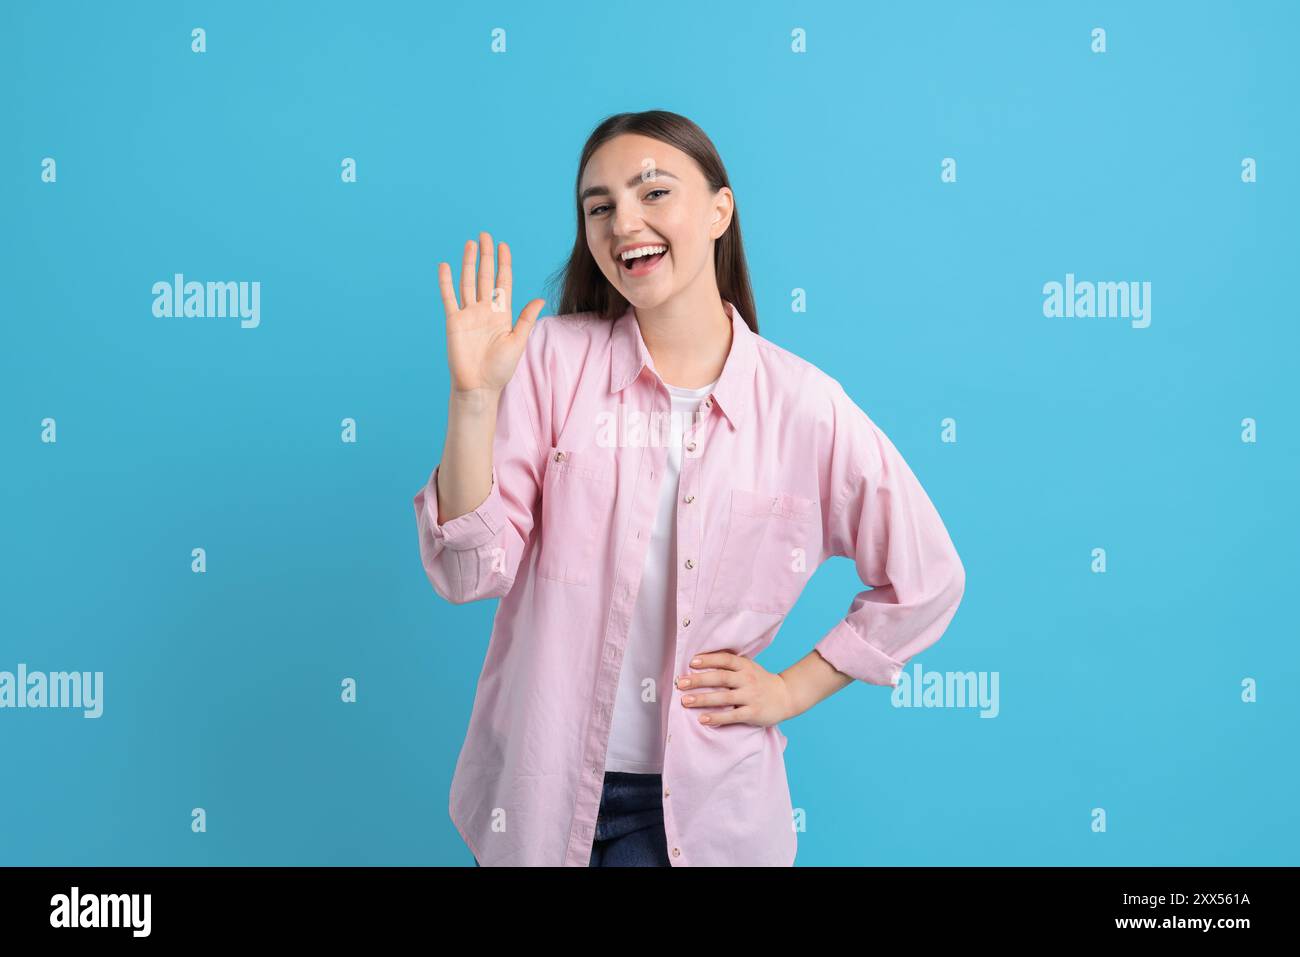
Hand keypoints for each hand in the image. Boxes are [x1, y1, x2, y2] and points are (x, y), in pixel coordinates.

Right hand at [437, 231, 545, 396]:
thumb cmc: (500, 369)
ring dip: (469, 263)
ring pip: (468, 282)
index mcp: (502, 313)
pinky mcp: (453, 321)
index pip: (503, 282)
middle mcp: (484, 310)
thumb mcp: (518, 342)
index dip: (503, 264)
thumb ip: (526, 319)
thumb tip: (540, 299)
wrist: (479, 386)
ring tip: (470, 244)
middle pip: (485, 277)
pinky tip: (445, 265)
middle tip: (486, 235)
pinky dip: (446, 282)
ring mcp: (468, 314)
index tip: (504, 246)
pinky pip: (449, 297)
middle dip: (487, 256)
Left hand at [675, 651, 793, 727]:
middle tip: (681, 683)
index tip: (692, 662)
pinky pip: (732, 716)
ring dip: (703, 699)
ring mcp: (750, 696)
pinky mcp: (752, 713)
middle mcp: (747, 679)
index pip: (725, 659)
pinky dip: (717, 718)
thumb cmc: (760, 681)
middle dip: (699, 680)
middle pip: (720, 678)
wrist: (786, 696)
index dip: (708, 659)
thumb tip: (700, 661)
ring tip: (685, 701)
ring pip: (724, 697)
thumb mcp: (748, 667)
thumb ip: (730, 665)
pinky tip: (703, 719)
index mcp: (745, 666)